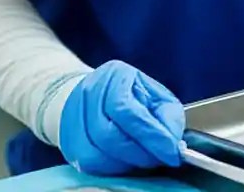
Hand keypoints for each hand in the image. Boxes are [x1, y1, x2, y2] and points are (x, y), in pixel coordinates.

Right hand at [59, 60, 185, 175]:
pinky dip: (114, 168)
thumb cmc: (129, 95)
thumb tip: (174, 142)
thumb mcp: (155, 95)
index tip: (172, 153)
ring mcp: (72, 119)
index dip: (152, 136)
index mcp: (114, 76)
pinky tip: (127, 162)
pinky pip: (91, 164)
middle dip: (142, 153)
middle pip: (110, 136)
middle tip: (161, 158)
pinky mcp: (69, 143)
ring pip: (99, 154)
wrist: (89, 97)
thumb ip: (168, 115)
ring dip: (128, 163)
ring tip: (145, 159)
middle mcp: (88, 94)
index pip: (128, 111)